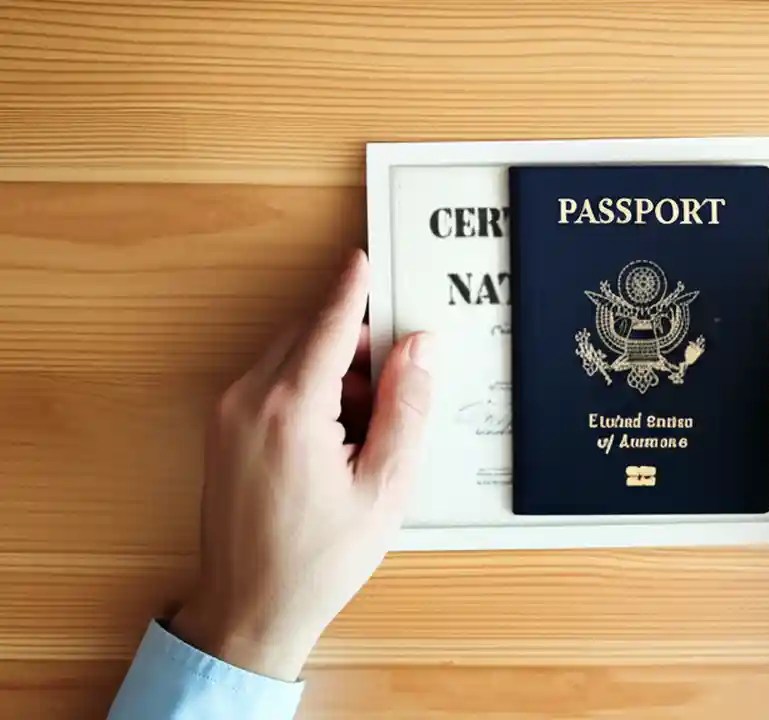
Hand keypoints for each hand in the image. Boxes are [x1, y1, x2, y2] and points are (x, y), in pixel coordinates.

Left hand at [171, 250, 431, 679]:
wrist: (250, 609)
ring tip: (367, 428)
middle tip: (396, 376)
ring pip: (290, 358)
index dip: (353, 290)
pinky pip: (272, 383)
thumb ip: (404, 408)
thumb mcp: (385, 487)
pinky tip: (337, 437)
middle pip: (308, 335)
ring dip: (333, 371)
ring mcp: (227, 415)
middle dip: (354, 343)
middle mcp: (247, 401)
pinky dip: (309, 390)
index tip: (366, 259)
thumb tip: (419, 348)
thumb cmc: (318, 559)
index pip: (328, 325)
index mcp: (289, 411)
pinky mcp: (223, 430)